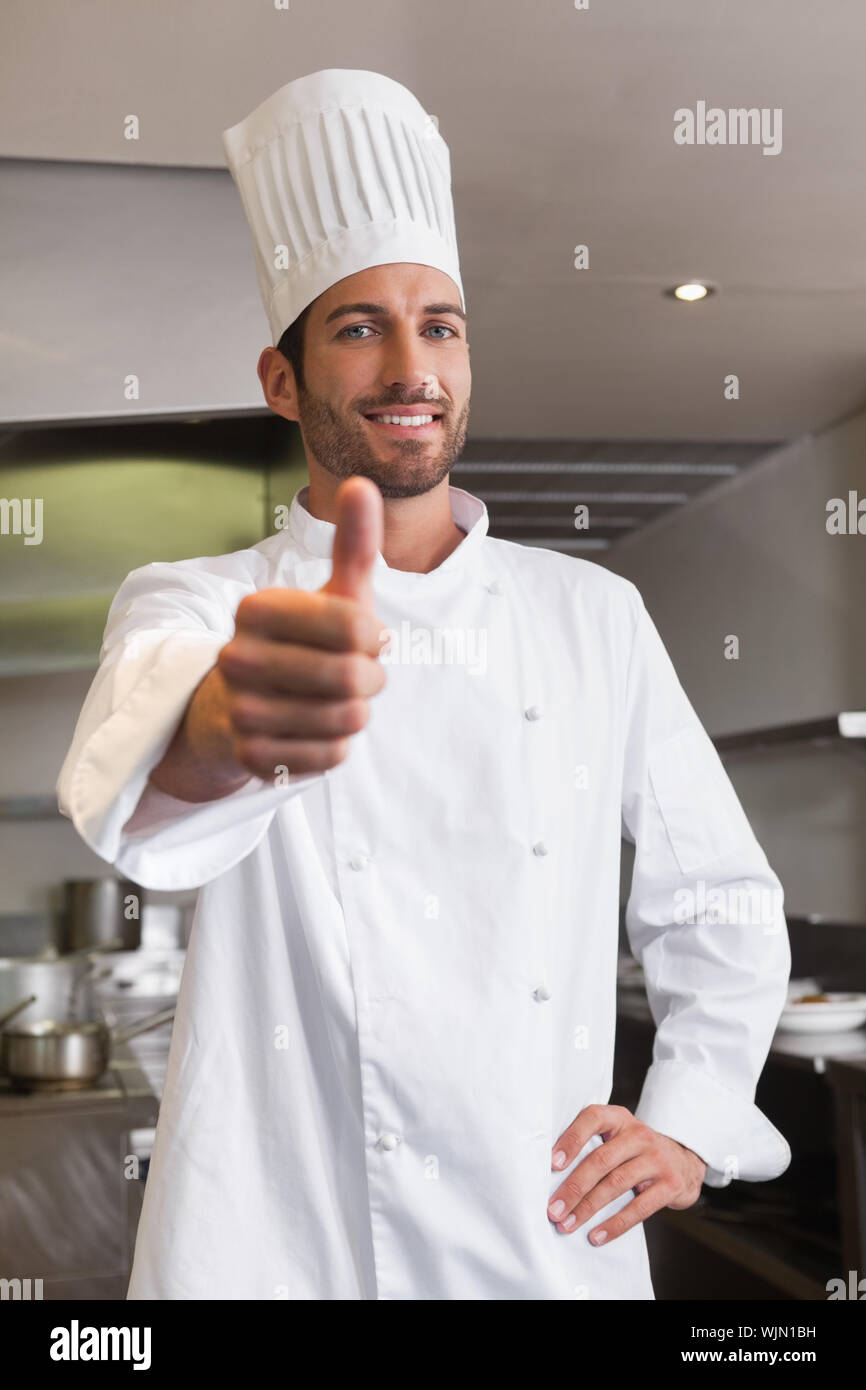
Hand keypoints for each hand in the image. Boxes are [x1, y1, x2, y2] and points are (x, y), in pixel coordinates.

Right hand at [216, 475, 388, 780]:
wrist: (236, 706)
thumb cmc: (299, 642)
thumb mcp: (328, 593)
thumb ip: (352, 542)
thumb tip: (362, 482)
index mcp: (256, 610)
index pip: (354, 627)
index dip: (373, 638)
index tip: (361, 638)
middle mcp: (236, 657)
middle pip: (353, 678)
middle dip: (370, 679)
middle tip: (354, 674)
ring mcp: (240, 709)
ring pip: (346, 720)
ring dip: (356, 713)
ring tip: (333, 700)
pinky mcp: (250, 755)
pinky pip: (331, 756)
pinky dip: (337, 744)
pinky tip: (315, 728)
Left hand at [546, 1103, 706, 1244]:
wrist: (684, 1163)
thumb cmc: (636, 1153)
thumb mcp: (618, 1138)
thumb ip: (592, 1145)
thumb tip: (550, 1174)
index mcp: (620, 1118)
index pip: (592, 1118)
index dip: (571, 1139)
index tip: (552, 1163)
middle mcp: (639, 1134)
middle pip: (601, 1159)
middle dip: (573, 1187)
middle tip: (553, 1209)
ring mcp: (657, 1158)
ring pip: (616, 1184)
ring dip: (588, 1208)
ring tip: (567, 1224)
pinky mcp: (671, 1184)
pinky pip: (639, 1207)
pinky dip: (615, 1224)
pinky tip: (596, 1236)